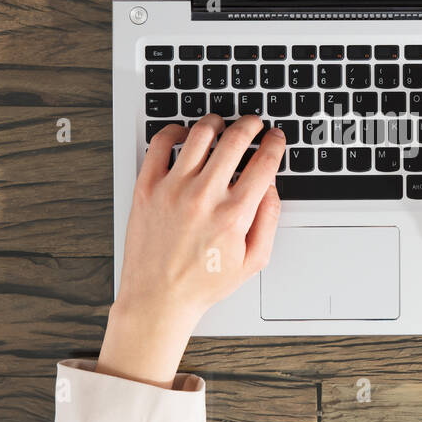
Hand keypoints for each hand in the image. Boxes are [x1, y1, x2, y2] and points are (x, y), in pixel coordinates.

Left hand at [98, 114, 284, 387]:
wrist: (158, 298)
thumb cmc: (202, 283)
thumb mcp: (252, 262)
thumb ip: (269, 222)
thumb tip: (271, 189)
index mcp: (233, 215)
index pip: (263, 162)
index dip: (274, 143)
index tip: (274, 137)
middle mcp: (204, 196)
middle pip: (234, 139)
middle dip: (250, 125)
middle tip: (253, 124)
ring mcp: (173, 189)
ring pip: (199, 134)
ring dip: (215, 122)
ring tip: (220, 124)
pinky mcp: (147, 188)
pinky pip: (159, 144)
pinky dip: (173, 131)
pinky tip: (183, 134)